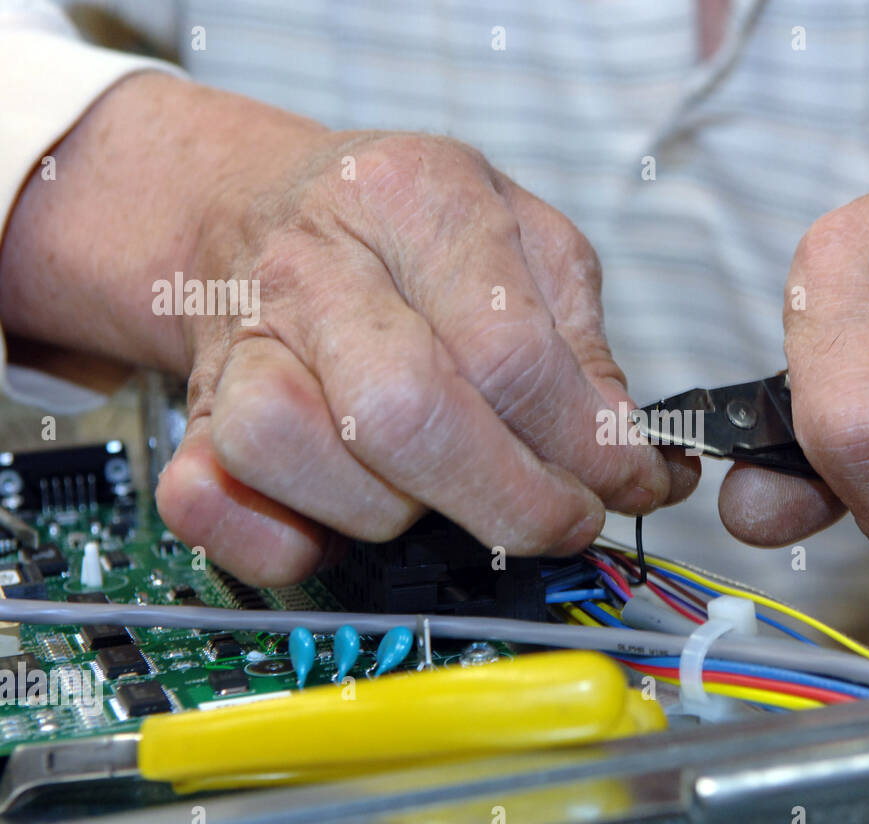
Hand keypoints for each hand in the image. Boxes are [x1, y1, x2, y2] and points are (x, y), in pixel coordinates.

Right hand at [0, 75, 695, 583]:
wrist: (260, 205)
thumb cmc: (411, 233)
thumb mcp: (526, 243)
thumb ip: (584, 348)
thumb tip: (633, 464)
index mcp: (416, 197)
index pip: (513, 352)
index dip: (588, 445)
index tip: (634, 483)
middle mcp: (316, 264)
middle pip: (406, 413)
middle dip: (512, 502)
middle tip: (564, 522)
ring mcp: (239, 340)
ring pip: (300, 457)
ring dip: (393, 513)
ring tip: (434, 488)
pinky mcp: (194, 413)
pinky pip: (207, 503)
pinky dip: (277, 541)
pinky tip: (336, 523)